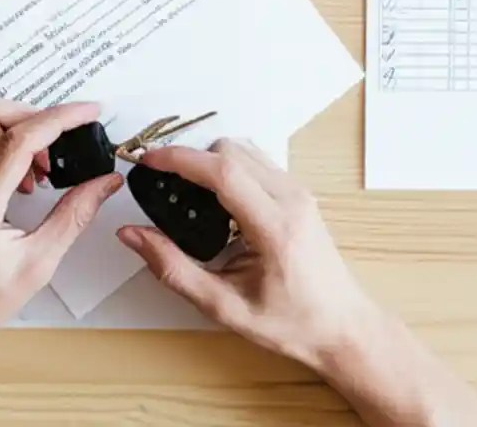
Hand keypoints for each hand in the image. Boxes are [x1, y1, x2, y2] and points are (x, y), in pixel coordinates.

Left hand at [0, 97, 122, 426]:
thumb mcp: (36, 264)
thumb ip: (74, 215)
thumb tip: (105, 182)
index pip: (19, 140)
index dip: (60, 119)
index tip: (90, 113)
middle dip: (35, 117)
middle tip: (60, 147)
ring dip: (14, 128)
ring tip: (37, 170)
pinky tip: (13, 175)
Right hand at [116, 139, 476, 426]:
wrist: (343, 327)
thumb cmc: (292, 323)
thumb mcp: (224, 307)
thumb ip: (173, 268)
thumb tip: (133, 235)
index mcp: (275, 228)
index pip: (224, 171)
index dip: (180, 159)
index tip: (148, 161)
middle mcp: (292, 200)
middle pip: (231, 150)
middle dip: (189, 157)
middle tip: (160, 180)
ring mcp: (299, 193)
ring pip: (245, 150)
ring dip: (209, 160)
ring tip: (183, 190)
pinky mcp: (300, 195)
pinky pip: (257, 162)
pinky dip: (228, 168)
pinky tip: (213, 200)